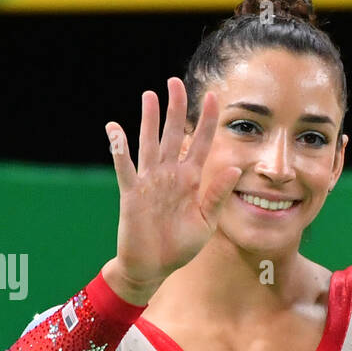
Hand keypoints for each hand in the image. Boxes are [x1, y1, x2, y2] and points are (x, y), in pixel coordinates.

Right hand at [102, 78, 242, 303]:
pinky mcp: (131, 193)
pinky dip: (119, 149)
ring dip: (149, 120)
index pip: (201, 144)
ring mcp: (150, 182)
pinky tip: (115, 128)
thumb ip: (217, 194)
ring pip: (149, 144)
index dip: (207, 121)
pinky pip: (125, 167)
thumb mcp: (206, 222)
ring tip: (150, 95)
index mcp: (191, 181)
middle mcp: (170, 176)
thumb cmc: (180, 246)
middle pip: (173, 135)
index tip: (214, 97)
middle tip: (175, 82)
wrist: (153, 267)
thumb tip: (236, 168)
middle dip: (175, 109)